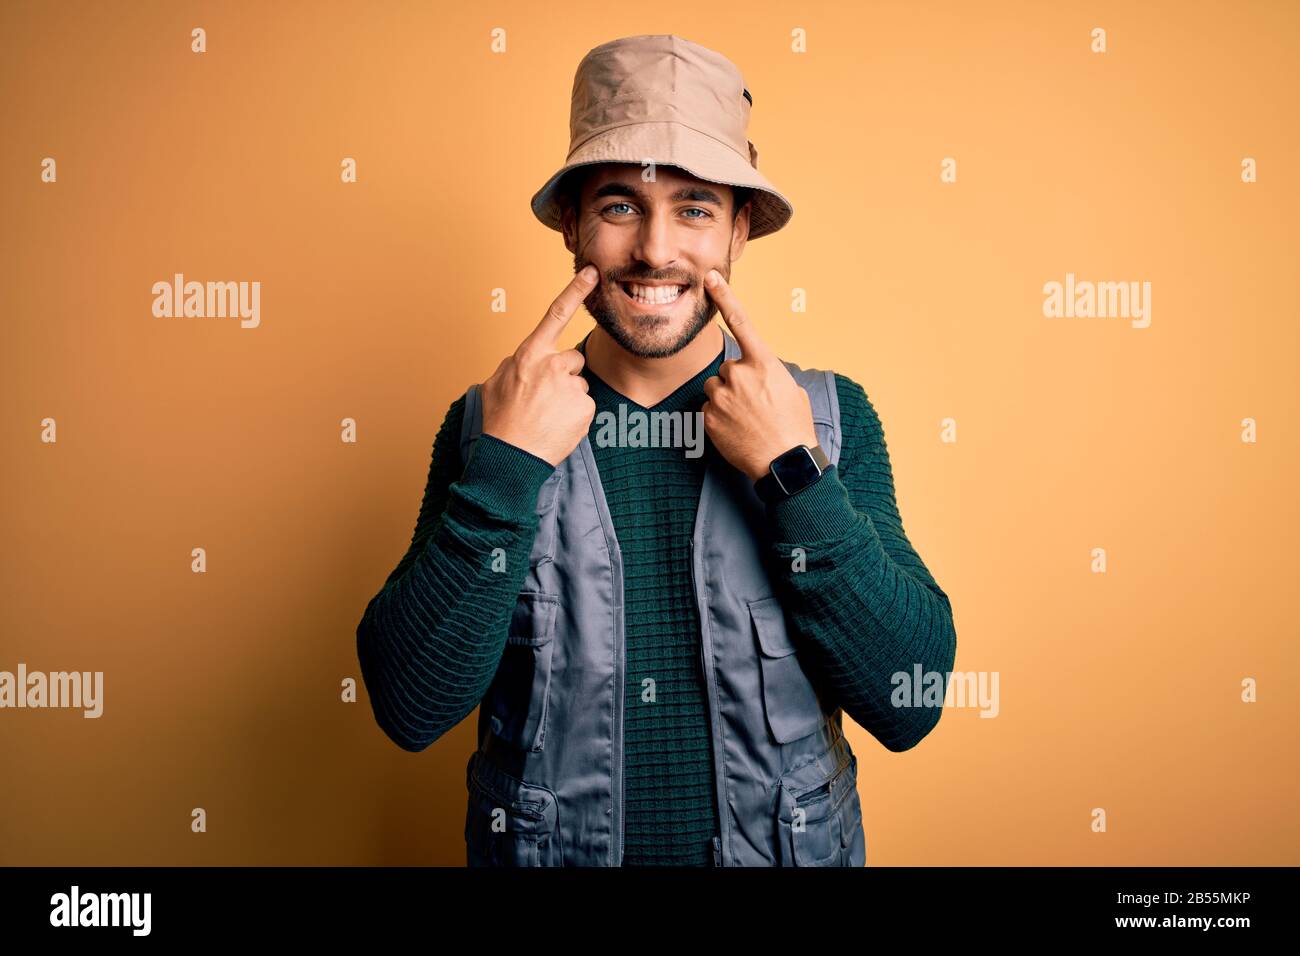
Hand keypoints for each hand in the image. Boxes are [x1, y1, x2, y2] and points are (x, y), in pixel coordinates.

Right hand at [480, 266, 597, 465]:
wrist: (509, 458)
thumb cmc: (499, 421)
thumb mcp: (495, 383)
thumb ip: (515, 363)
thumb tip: (527, 358)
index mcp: (529, 355)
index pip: (555, 314)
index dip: (575, 290)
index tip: (592, 273)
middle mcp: (552, 366)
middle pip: (572, 359)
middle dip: (563, 374)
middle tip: (543, 399)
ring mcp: (571, 388)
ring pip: (578, 385)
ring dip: (568, 398)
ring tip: (546, 416)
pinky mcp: (584, 409)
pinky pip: (585, 406)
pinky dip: (574, 416)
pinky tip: (556, 426)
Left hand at [700, 269, 818, 481]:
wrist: (785, 463)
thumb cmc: (794, 426)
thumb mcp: (791, 389)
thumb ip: (768, 372)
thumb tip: (756, 372)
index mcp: (764, 363)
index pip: (741, 321)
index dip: (724, 296)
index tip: (710, 278)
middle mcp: (739, 374)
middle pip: (727, 367)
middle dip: (737, 381)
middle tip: (756, 404)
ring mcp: (722, 396)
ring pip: (716, 387)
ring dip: (727, 398)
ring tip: (747, 418)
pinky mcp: (709, 418)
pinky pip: (710, 409)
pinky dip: (720, 418)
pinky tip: (738, 430)